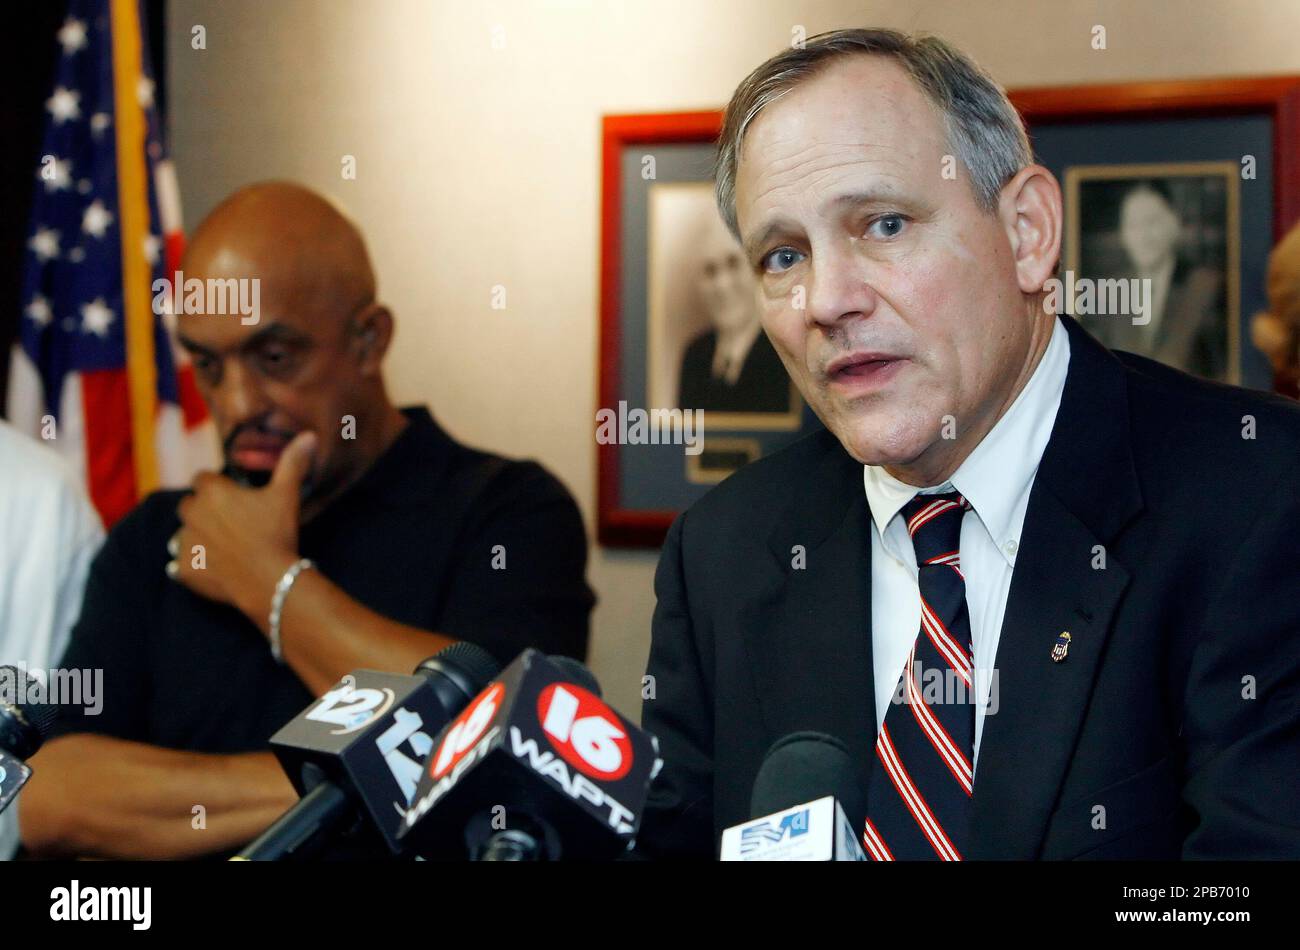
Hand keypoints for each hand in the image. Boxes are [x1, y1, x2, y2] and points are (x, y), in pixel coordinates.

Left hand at [168, 431, 317, 623]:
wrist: (270, 581)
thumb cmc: (277, 533)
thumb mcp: (287, 494)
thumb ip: (293, 462)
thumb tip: (308, 435)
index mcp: (212, 491)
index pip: (203, 478)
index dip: (218, 486)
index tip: (235, 497)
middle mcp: (192, 513)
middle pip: (190, 504)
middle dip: (204, 510)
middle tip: (232, 522)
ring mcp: (185, 542)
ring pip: (183, 533)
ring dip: (196, 536)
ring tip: (223, 547)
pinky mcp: (184, 569)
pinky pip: (178, 564)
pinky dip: (191, 565)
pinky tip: (212, 568)